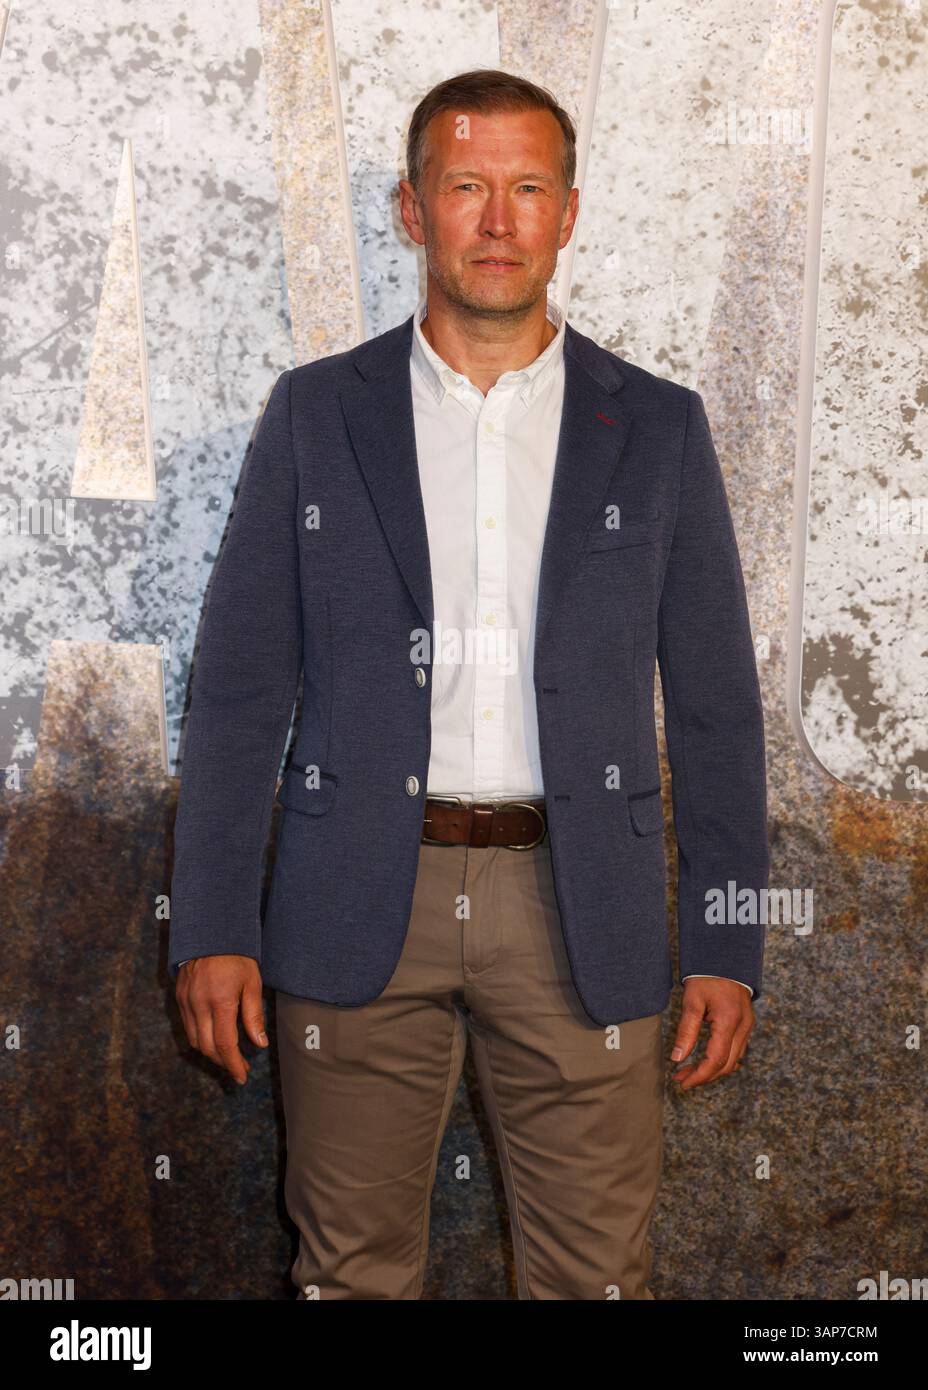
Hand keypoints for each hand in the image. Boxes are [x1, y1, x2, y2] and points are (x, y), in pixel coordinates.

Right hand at [177, 954, 267, 1084]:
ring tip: (228, 1054)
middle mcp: (199, 1005)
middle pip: (207, 1047)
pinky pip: (187, 1026)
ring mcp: (186, 1001)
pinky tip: (213, 1036)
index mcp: (220, 1002)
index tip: (242, 1077)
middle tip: (239, 1067)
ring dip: (211, 1052)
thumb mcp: (252, 982)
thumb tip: (259, 1044)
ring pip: (194, 1040)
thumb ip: (254, 1015)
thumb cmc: (237, 956)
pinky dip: (199, 1037)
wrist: (211, 932)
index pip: (225, 1044)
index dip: (234, 1064)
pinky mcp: (179, 997)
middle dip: (224, 1062)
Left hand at [670, 977, 752, 1089]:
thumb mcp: (692, 1001)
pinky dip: (721, 1060)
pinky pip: (737, 1050)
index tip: (683, 1083)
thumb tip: (677, 1058)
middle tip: (682, 1079)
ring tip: (688, 1071)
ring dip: (712, 1069)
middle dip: (704, 1076)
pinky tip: (706, 1060)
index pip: (715, 1060)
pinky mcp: (746, 1024)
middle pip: (726, 1065)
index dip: (699, 1076)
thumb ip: (686, 1031)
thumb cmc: (707, 976)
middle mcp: (743, 1027)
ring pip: (733, 1060)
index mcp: (729, 1021)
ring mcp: (747, 1026)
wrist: (726, 956)